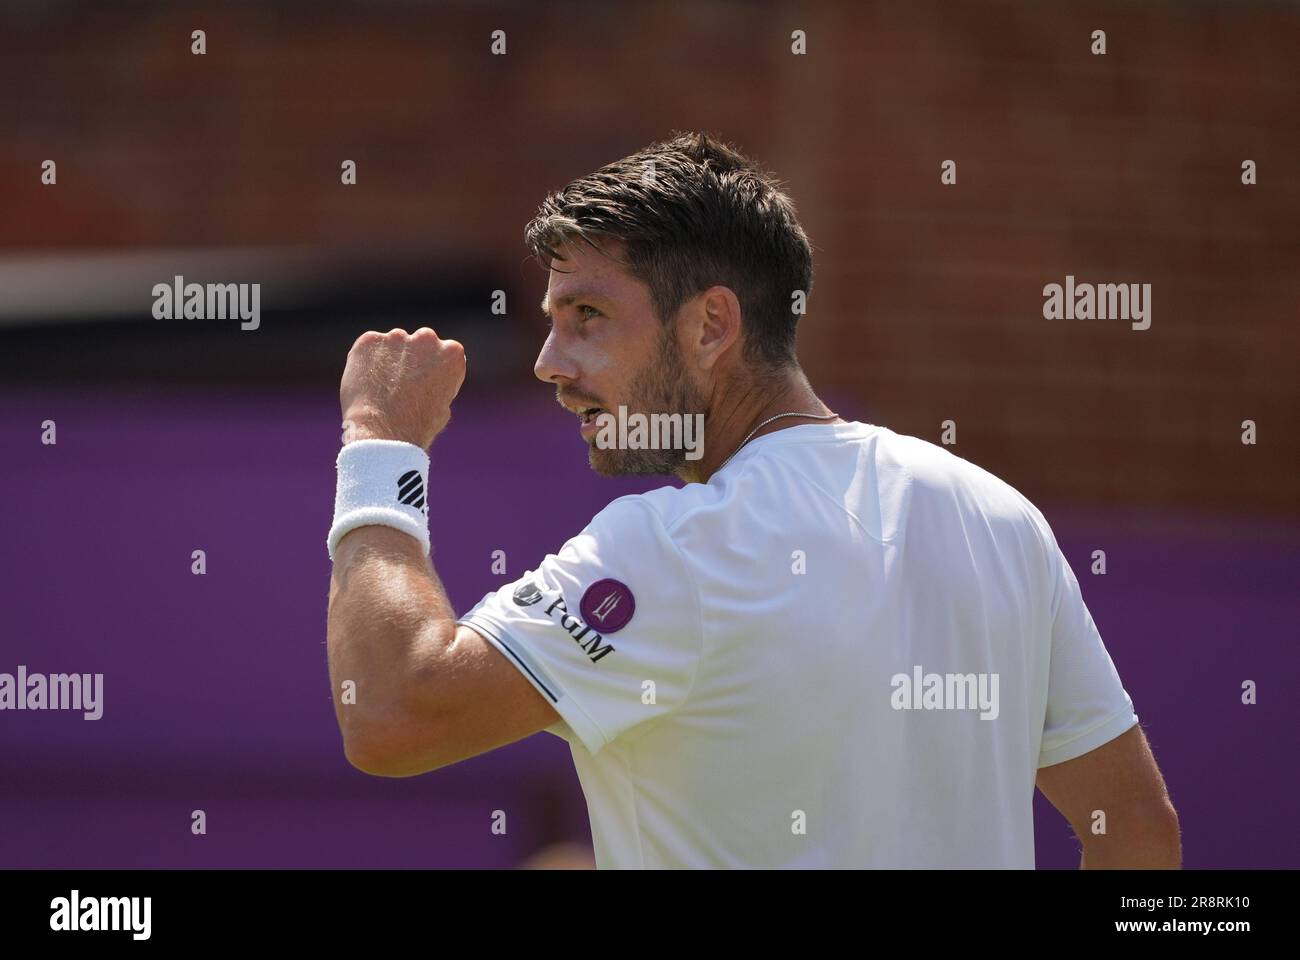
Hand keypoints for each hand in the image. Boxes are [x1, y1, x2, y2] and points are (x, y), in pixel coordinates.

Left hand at [339, 328, 466, 449]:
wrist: (383, 431)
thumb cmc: (417, 426)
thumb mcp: (443, 406)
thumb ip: (438, 383)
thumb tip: (427, 380)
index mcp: (452, 353)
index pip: (445, 353)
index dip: (435, 369)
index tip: (425, 384)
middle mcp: (427, 338)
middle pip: (421, 343)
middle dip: (413, 359)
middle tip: (402, 384)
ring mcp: (396, 337)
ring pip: (394, 345)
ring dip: (390, 359)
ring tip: (382, 388)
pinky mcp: (370, 340)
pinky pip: (369, 348)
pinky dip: (367, 361)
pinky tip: (367, 383)